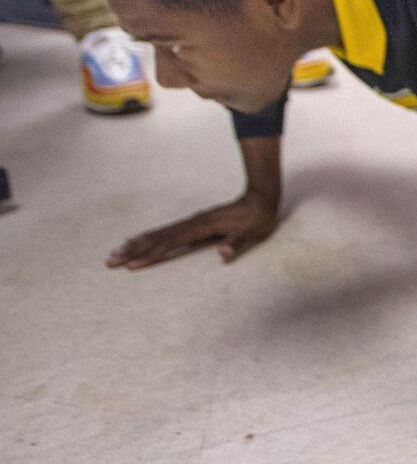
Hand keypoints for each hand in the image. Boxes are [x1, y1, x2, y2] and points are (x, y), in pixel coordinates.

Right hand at [107, 188, 278, 269]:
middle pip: (157, 238)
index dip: (151, 255)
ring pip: (157, 234)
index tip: (132, 264)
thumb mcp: (252, 233)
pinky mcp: (192, 224)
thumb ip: (236, 244)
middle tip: (109, 261)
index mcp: (202, 227)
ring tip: (114, 254)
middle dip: (133, 251)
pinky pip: (165, 232)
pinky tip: (135, 241)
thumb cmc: (257, 219)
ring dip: (135, 244)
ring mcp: (190, 222)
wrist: (261, 199)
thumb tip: (223, 254)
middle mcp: (192, 223)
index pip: (171, 244)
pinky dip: (147, 238)